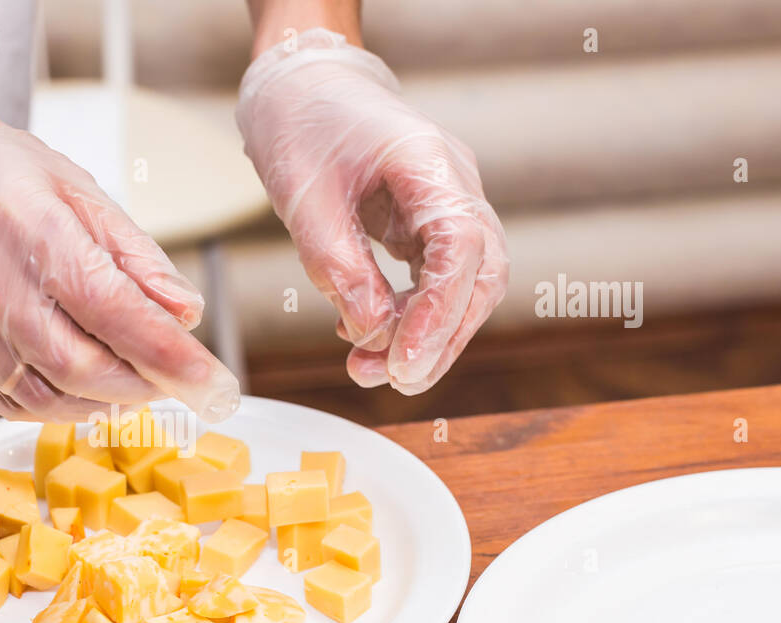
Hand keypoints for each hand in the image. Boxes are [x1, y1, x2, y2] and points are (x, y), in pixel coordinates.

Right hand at [0, 78, 239, 421]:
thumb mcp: (73, 187)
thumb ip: (133, 256)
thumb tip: (185, 314)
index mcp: (34, 233)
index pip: (119, 314)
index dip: (173, 359)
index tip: (216, 386)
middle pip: (83, 368)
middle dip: (142, 387)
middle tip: (175, 382)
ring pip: (44, 396)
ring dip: (100, 401)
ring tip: (129, 382)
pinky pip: (4, 401)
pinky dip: (53, 405)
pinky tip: (76, 387)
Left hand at [236, 28, 508, 394]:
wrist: (302, 83)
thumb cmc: (300, 125)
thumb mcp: (304, 201)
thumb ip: (340, 268)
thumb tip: (373, 333)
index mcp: (427, 163)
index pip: (462, 249)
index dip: (439, 314)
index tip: (404, 361)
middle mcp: (452, 183)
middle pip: (479, 275)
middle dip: (442, 337)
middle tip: (392, 380)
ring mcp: (446, 201)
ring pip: (464, 283)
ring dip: (425, 335)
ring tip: (370, 370)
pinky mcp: (427, 220)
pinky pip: (436, 277)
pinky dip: (410, 314)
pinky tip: (366, 334)